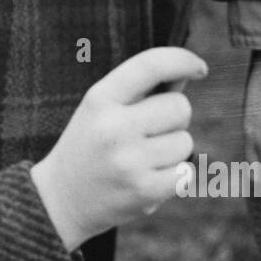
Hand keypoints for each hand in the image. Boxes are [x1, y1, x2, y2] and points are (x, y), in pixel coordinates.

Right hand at [32, 47, 207, 250]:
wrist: (60, 199)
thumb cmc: (92, 145)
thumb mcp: (103, 109)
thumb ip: (143, 89)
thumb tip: (189, 72)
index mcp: (99, 99)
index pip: (150, 65)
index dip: (182, 60)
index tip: (200, 68)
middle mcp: (112, 127)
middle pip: (180, 106)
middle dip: (173, 118)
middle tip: (148, 133)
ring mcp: (128, 161)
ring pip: (185, 142)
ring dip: (172, 151)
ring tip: (142, 160)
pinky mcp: (143, 192)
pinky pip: (185, 173)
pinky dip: (174, 177)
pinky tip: (148, 179)